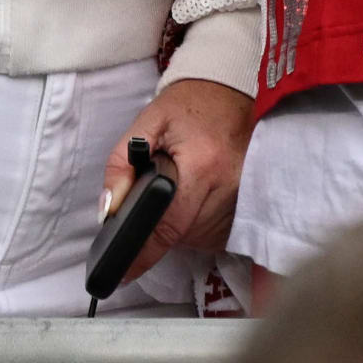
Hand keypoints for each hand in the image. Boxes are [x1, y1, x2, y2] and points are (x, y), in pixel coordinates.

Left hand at [107, 77, 249, 278]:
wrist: (229, 90)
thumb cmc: (186, 106)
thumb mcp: (145, 124)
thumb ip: (120, 163)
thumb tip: (108, 208)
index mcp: (201, 165)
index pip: (169, 224)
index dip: (144, 252)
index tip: (122, 272)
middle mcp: (228, 187)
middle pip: (186, 236)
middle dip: (161, 232)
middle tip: (148, 211)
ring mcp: (245, 198)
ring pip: (203, 239)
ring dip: (182, 230)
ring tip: (174, 200)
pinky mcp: (253, 203)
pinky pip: (221, 233)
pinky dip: (201, 227)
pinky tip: (193, 204)